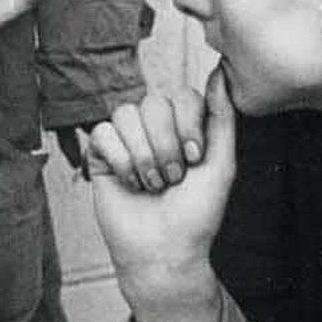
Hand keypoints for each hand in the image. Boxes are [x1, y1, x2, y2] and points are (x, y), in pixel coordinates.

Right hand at [82, 67, 237, 295]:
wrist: (164, 250)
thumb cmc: (196, 214)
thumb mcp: (221, 164)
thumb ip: (222, 116)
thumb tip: (220, 71)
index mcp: (185, 126)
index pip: (182, 95)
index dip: (187, 125)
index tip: (193, 159)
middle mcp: (154, 128)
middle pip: (152, 103)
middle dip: (165, 146)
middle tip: (172, 179)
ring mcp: (126, 139)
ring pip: (125, 115)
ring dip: (143, 156)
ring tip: (151, 184)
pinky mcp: (100, 154)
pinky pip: (102, 133)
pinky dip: (120, 161)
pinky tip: (130, 182)